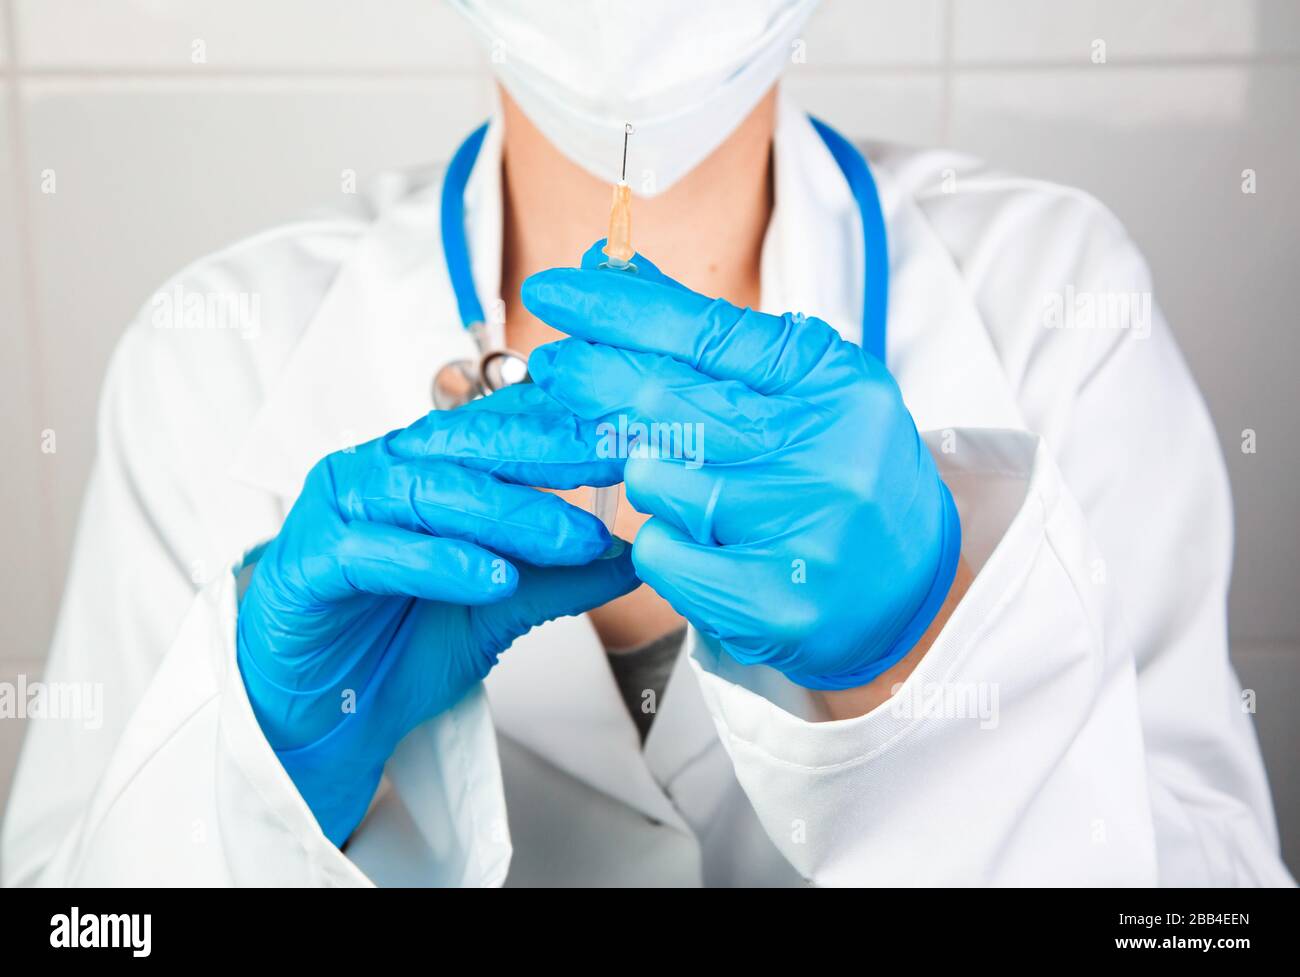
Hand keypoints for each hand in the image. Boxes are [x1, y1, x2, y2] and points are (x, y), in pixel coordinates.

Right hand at [237, 383, 634, 843]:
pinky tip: (493, 579)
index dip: (568, 426)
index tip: (638, 434)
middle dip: (553, 453)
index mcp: (422, 464)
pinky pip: (376, 552)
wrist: (318, 717)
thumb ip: (562, 578)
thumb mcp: (500, 608)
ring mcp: (338, 511)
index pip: (499, 426)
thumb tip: (637, 555)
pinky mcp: (307, 564)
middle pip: (471, 447)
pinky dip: (438, 563)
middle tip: (620, 463)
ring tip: (574, 542)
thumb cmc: (396, 645)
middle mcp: (379, 471)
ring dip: (509, 516)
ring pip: (429, 493)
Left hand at [522, 243, 960, 691]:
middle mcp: (827, 448)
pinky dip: (658, 543)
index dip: (619, 309)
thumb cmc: (839, 474)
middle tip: (555, 370)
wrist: (908, 588)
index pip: (707, 330)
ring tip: (683, 482)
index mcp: (832, 381)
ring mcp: (804, 527)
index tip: (555, 290)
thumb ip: (709, 336)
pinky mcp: (777, 599)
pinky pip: (661, 554)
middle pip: (670, 399)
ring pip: (656, 478)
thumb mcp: (798, 389)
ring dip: (644, 475)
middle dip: (595, 379)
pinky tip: (693, 541)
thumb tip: (613, 268)